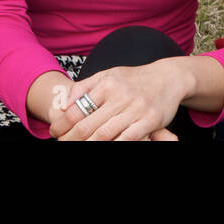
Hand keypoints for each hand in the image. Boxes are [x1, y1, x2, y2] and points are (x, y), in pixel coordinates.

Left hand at [50, 60, 189, 140]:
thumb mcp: (108, 75)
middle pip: (88, 126)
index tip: (55, 132)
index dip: (63, 124)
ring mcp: (135, 109)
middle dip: (71, 139)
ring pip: (104, 135)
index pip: (77, 109)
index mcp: (106, 84)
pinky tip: (105, 147)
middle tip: (62, 144)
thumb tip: (64, 104)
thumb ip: (85, 87)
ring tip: (78, 148)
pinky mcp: (149, 120)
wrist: (168, 77)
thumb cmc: (133, 79)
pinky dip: (114, 145)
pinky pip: (127, 139)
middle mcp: (120, 96)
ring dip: (89, 145)